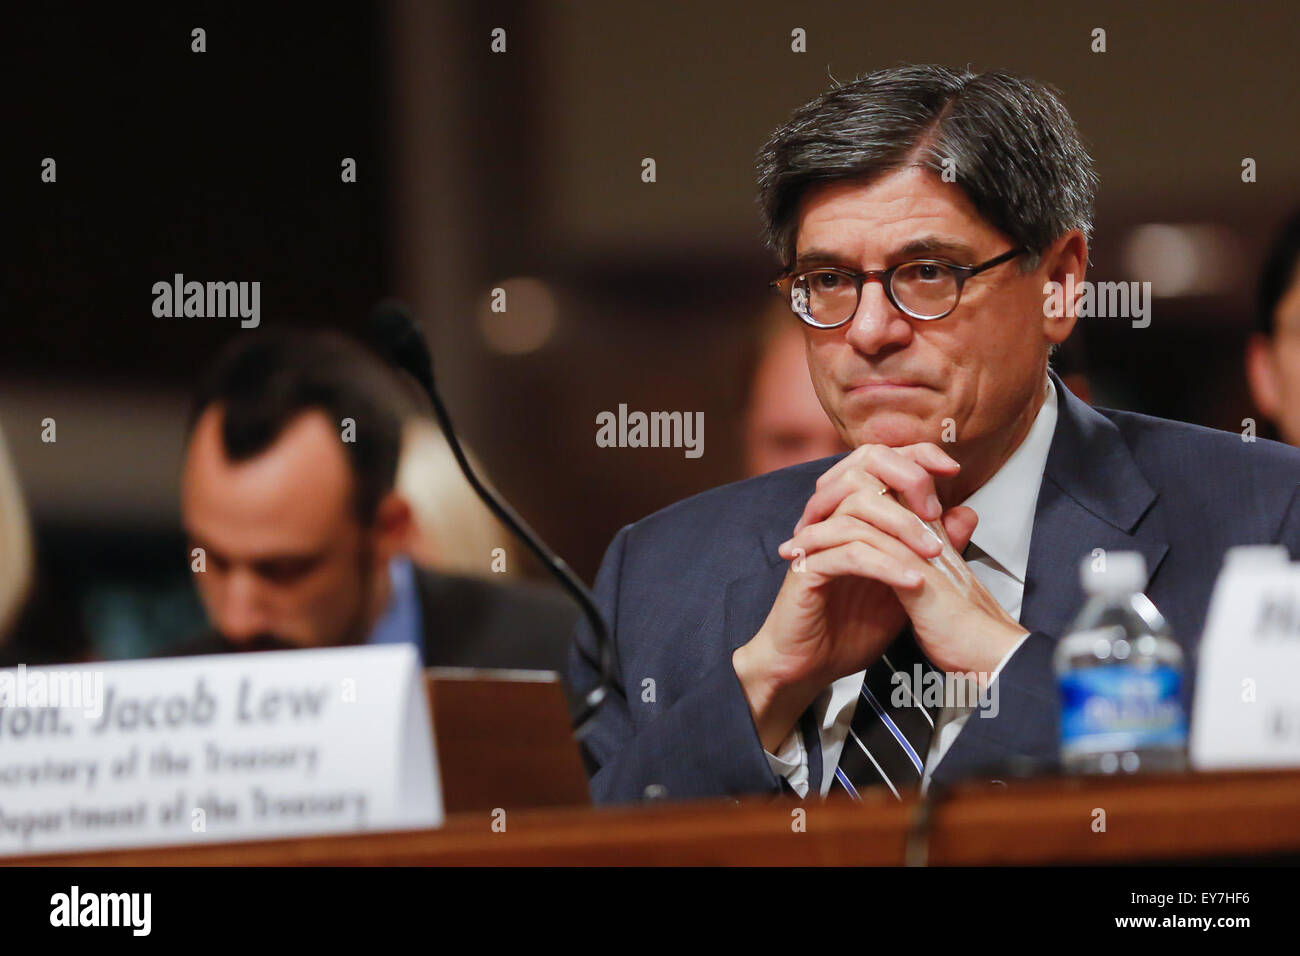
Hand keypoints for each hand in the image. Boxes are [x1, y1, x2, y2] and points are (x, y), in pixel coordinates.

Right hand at [732, 442, 963, 750]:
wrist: (812, 665)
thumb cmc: (852, 625)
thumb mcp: (905, 584)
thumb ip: (931, 547)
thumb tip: (965, 513)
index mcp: (852, 514)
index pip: (878, 460)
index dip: (915, 456)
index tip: (951, 470)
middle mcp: (829, 520)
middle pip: (862, 470)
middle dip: (906, 482)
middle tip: (936, 514)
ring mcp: (815, 543)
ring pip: (855, 510)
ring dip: (901, 528)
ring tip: (933, 554)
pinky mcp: (806, 571)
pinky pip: (847, 555)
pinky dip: (884, 565)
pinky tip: (911, 581)